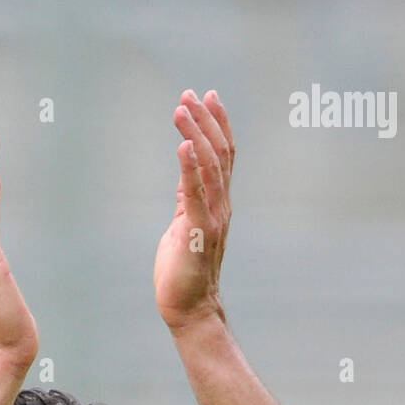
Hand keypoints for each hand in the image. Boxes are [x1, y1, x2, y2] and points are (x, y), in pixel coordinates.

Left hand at [154, 90, 234, 333]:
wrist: (189, 309)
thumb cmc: (184, 271)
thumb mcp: (183, 224)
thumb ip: (187, 198)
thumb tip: (184, 171)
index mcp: (217, 203)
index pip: (222, 155)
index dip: (216, 123)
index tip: (205, 95)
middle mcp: (221, 207)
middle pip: (219, 153)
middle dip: (205, 120)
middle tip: (189, 94)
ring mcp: (212, 219)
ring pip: (210, 167)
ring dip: (196, 135)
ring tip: (182, 110)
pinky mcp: (197, 233)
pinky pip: (195, 194)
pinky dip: (190, 168)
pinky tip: (183, 146)